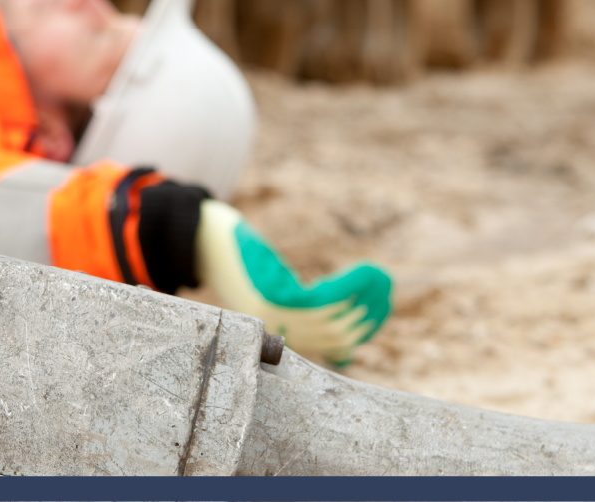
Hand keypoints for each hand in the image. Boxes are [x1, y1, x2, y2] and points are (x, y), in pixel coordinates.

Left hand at [196, 200, 391, 364]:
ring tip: (380, 276)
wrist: (207, 242)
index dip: (366, 330)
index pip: (337, 348)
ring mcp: (273, 318)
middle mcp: (279, 332)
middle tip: (387, 287)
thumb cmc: (248, 266)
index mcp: (284, 336)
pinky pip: (320, 300)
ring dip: (365, 296)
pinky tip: (364, 270)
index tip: (385, 307)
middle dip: (371, 312)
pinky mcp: (271, 297)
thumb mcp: (282, 298)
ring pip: (333, 319)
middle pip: (339, 335)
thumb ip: (310, 320)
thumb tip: (347, 353)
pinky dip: (349, 285)